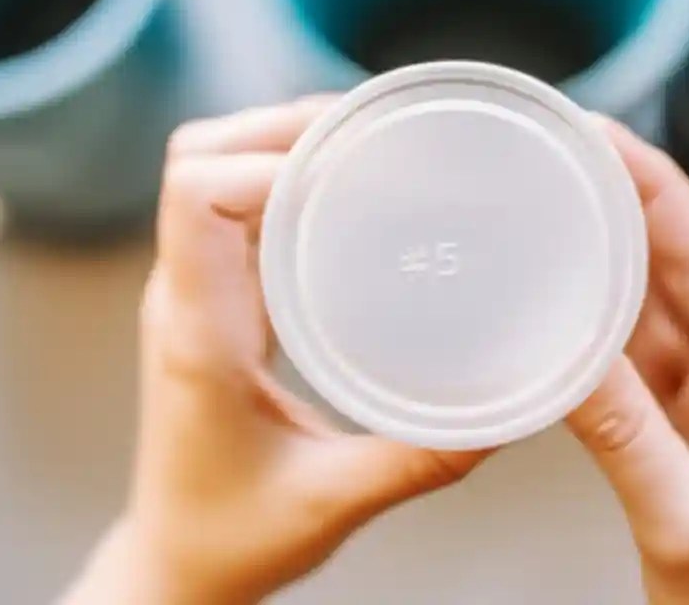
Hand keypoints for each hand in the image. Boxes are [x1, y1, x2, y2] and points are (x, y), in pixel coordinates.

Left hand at [62, 99, 488, 604]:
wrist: (178, 561)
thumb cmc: (232, 537)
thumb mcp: (333, 503)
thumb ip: (421, 456)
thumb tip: (511, 409)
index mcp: (199, 334)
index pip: (198, 194)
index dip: (272, 160)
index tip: (355, 165)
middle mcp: (186, 297)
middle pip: (202, 154)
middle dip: (286, 126)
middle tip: (378, 134)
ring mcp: (197, 294)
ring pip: (216, 169)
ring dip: (286, 143)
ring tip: (373, 147)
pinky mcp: (221, 301)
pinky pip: (243, 208)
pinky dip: (294, 181)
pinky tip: (356, 195)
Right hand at [567, 120, 688, 604]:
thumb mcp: (687, 521)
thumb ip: (624, 437)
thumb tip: (562, 356)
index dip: (661, 189)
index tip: (607, 138)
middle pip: (686, 265)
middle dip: (627, 204)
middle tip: (565, 153)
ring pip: (658, 304)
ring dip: (609, 256)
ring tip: (554, 205)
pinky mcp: (686, 424)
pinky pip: (638, 352)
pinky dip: (597, 321)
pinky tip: (560, 297)